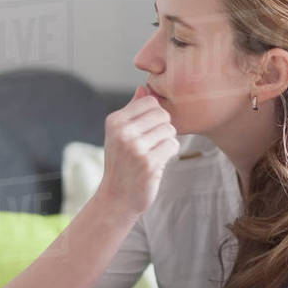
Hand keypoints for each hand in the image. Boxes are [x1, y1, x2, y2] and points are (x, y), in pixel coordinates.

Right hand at [98, 85, 180, 216]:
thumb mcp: (120, 135)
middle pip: (163, 114)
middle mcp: (122, 132)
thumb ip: (133, 111)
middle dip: (164, 128)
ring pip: (169, 129)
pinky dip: (170, 153)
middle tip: (154, 143)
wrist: (116, 199)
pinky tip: (158, 161)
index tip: (150, 129)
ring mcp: (135, 148)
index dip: (156, 115)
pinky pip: (173, 145)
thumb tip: (145, 88)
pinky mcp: (148, 163)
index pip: (150, 102)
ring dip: (167, 141)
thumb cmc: (122, 164)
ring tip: (154, 153)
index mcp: (115, 121)